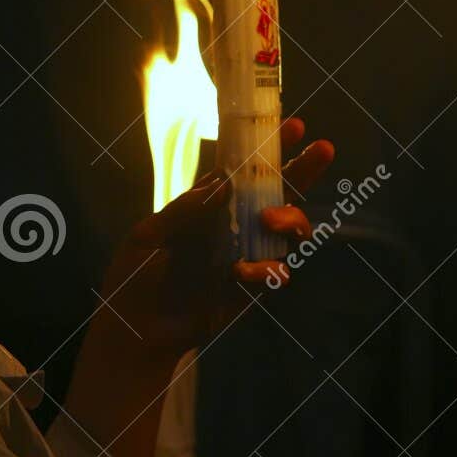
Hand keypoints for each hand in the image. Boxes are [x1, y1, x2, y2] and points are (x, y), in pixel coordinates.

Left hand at [93, 118, 334, 361]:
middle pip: (281, 193)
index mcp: (210, 206)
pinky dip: (268, 268)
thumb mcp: (150, 234)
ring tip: (270, 219)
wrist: (134, 330)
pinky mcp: (250, 290)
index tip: (293, 125)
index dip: (271, 148)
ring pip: (291, 231)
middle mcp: (235, 226)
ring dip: (292, 219)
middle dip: (305, 170)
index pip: (246, 171)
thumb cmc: (135, 276)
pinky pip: (276, 273)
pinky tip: (243, 270)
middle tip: (323, 149)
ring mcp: (247, 255)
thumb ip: (186, 210)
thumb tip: (225, 182)